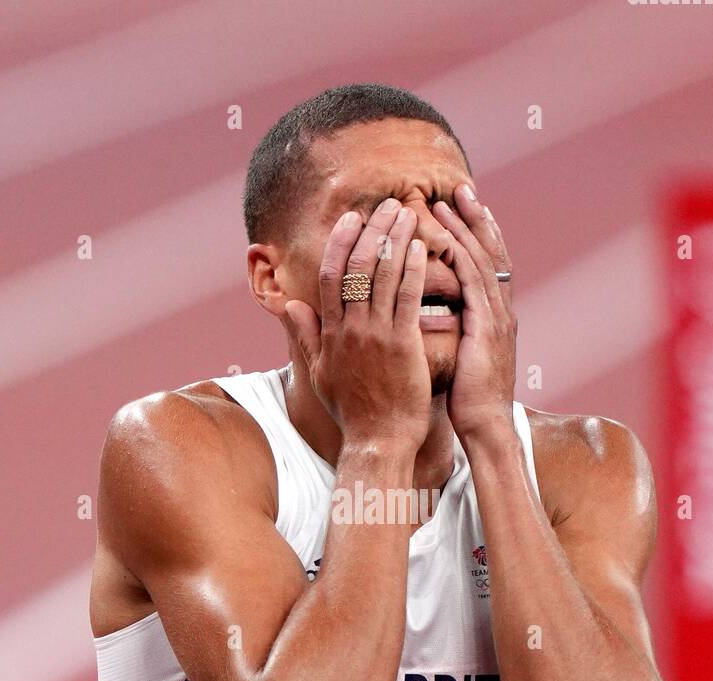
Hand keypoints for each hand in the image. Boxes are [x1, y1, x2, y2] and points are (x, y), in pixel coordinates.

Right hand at [283, 199, 430, 451]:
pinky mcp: (402, 346)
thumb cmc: (353, 412)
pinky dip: (414, 270)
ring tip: (410, 214)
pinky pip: (408, 298)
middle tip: (389, 204)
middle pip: (358, 266)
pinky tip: (424, 249)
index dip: (341, 241)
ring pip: (384, 275)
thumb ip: (306, 336)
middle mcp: (350, 329)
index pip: (329, 274)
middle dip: (373, 230)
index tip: (354, 218)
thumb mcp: (320, 373)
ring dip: (396, 239)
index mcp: (330, 333)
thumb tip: (288, 305)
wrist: (378, 442)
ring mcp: (376, 336)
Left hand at [432, 186, 517, 445]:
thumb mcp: (462, 358)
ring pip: (482, 261)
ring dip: (466, 229)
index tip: (463, 208)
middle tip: (461, 188)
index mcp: (495, 318)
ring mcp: (497, 318)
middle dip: (476, 219)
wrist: (487, 427)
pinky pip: (473, 284)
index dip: (477, 235)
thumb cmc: (469, 402)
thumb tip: (434, 318)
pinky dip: (462, 258)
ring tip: (450, 201)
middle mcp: (501, 311)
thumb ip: (455, 332)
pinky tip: (448, 239)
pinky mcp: (486, 328)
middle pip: (490, 253)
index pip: (487, 266)